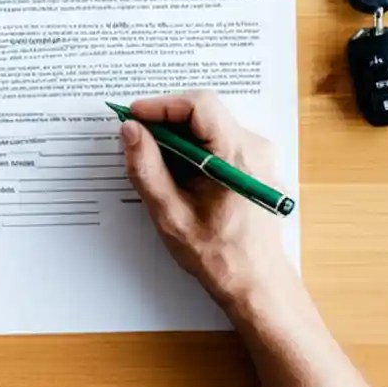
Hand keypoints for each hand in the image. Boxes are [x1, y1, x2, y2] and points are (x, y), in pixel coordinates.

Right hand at [119, 91, 295, 311]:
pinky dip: (190, 147)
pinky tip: (173, 171)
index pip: (198, 105)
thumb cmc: (219, 255)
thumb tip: (131, 132)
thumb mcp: (171, 214)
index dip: (161, 105)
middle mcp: (253, 147)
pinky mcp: (251, 163)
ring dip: (176, 135)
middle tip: (135, 137)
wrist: (255, 281)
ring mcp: (256, 154)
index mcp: (237, 156)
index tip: (133, 116)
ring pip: (207, 125)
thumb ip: (147, 168)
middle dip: (165, 120)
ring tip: (152, 159)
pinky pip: (216, 139)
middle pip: (203, 111)